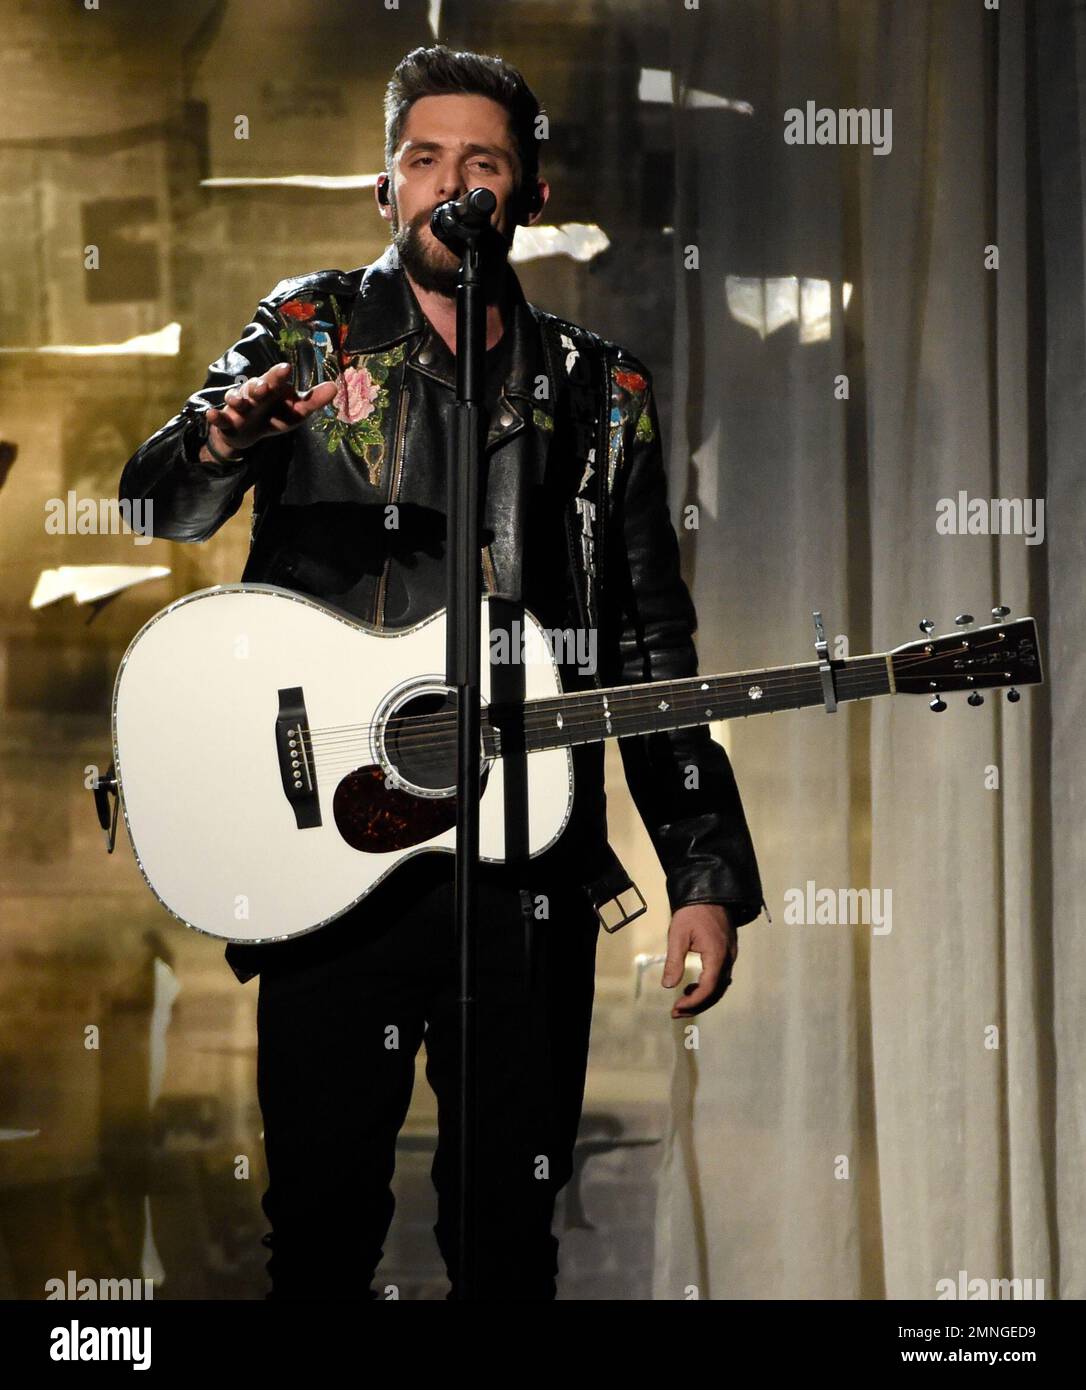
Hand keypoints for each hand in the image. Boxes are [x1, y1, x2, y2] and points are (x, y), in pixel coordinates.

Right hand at [204, 363, 337, 456]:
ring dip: (236, 398)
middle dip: (260, 385)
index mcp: (271, 388)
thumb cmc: (274, 417)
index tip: (286, 369)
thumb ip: (313, 401)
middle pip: (256, 387)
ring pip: (237, 400)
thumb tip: (335, 387)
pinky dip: (215, 417)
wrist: (246, 434)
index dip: (278, 375)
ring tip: (238, 400)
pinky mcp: (226, 422)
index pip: (275, 379)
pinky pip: (220, 419)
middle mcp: (253, 393)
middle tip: (265, 385)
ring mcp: (238, 407)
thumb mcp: (296, 412)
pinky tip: (211, 414)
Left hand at [661, 903, 736, 1017]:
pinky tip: (692, 986)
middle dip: (697, 1005)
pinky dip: (708, 986)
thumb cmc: (691, 911)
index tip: (676, 1008)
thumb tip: (668, 986)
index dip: (693, 1002)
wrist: (709, 891)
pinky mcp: (728, 952)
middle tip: (676, 1012)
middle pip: (717, 991)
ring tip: (682, 1002)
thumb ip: (674, 961)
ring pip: (721, 985)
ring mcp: (730, 955)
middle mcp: (728, 958)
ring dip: (703, 997)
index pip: (709, 988)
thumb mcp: (678, 935)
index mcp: (717, 955)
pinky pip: (721, 976)